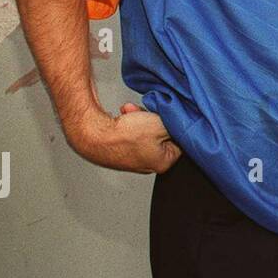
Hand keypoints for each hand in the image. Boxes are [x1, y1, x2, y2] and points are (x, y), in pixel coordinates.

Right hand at [65, 103, 181, 173]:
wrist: (93, 135)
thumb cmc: (123, 135)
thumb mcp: (160, 123)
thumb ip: (176, 123)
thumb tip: (184, 121)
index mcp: (162, 163)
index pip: (180, 140)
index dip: (173, 124)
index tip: (165, 116)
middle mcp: (148, 165)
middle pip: (162, 135)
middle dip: (154, 119)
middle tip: (147, 113)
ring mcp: (133, 158)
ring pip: (146, 131)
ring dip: (141, 118)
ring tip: (132, 112)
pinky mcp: (121, 150)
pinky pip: (132, 132)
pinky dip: (130, 121)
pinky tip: (124, 115)